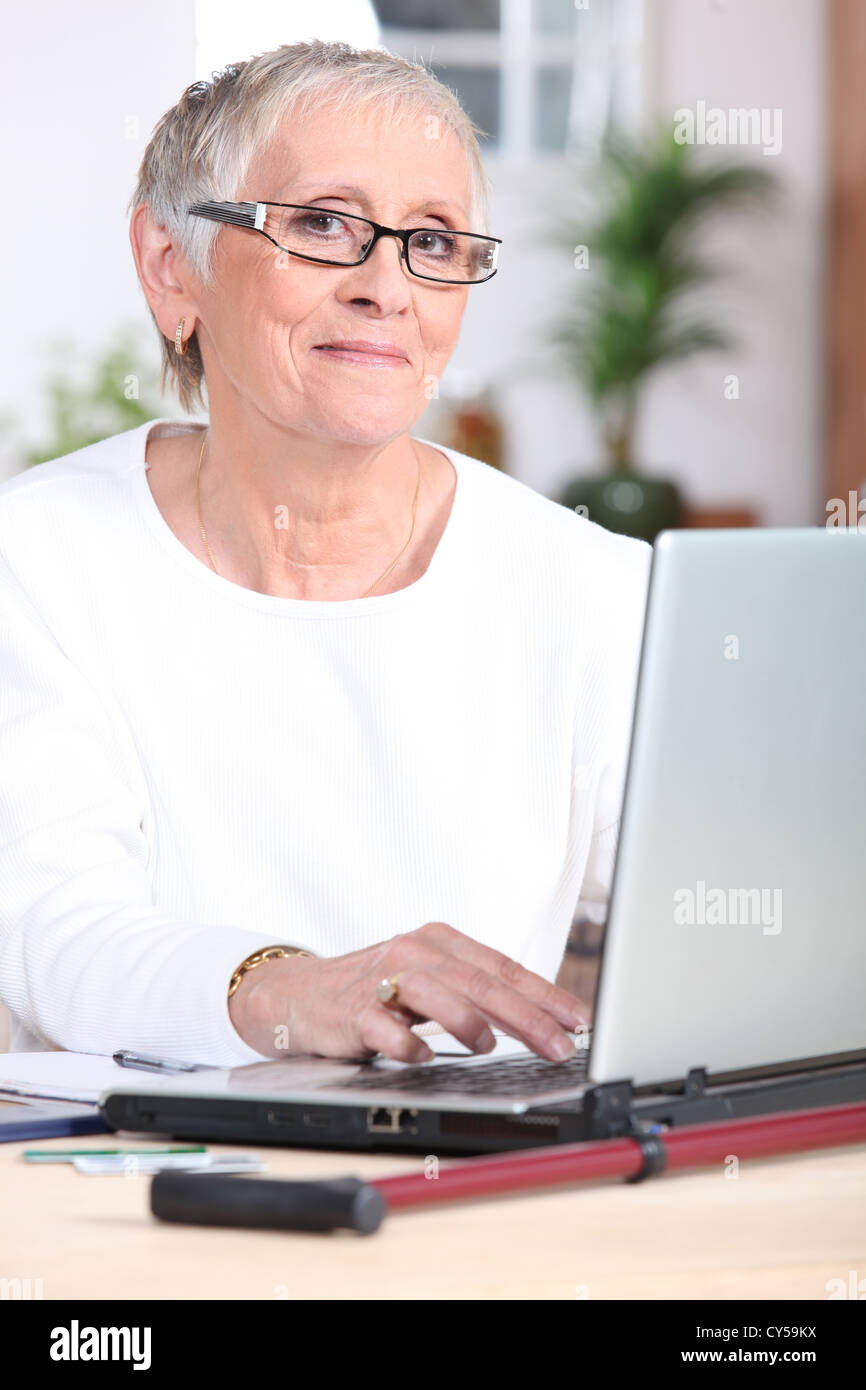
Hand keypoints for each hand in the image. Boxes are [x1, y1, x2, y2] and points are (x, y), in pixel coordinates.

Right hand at [229, 921, 590, 1063]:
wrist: (299, 994)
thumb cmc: (377, 989)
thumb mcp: (429, 979)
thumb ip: (476, 992)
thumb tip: (542, 1021)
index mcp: (440, 941)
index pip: (504, 967)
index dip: (546, 994)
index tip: (580, 1021)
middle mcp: (415, 952)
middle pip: (480, 981)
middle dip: (527, 1015)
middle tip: (561, 1046)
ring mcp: (381, 980)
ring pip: (435, 992)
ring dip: (468, 1020)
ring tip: (492, 1046)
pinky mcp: (351, 1011)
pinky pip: (384, 1027)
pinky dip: (407, 1044)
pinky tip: (424, 1058)